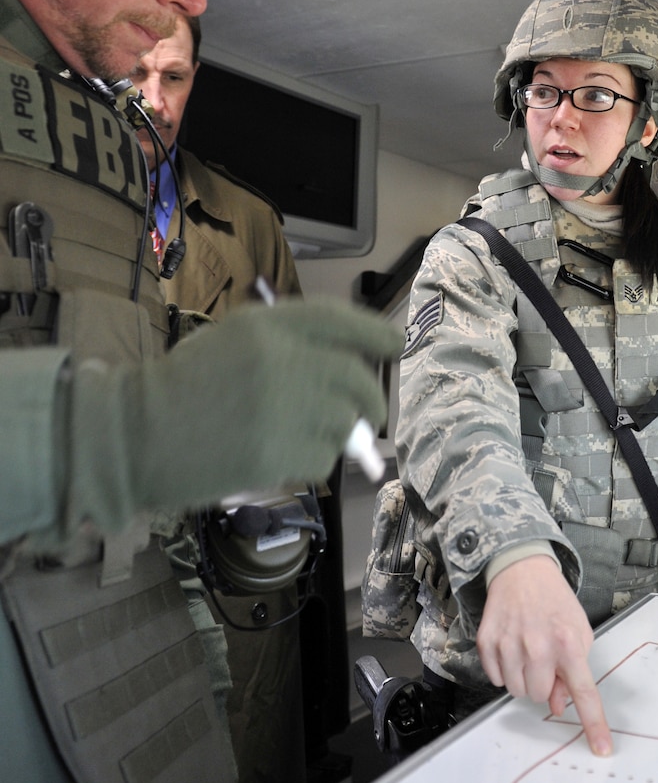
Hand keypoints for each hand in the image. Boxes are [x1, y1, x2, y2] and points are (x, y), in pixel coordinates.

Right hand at [67, 298, 401, 532]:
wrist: (136, 434)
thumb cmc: (186, 386)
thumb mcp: (234, 339)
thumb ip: (291, 343)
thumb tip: (353, 364)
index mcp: (266, 325)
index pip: (340, 321)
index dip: (375, 332)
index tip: (397, 344)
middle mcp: (281, 359)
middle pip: (357, 378)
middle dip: (371, 401)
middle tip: (370, 415)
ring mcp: (281, 408)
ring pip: (344, 423)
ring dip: (337, 434)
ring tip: (301, 435)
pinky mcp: (277, 453)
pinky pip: (322, 459)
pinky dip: (312, 461)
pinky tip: (280, 456)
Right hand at [477, 555, 611, 755]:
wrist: (522, 569)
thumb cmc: (554, 602)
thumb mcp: (577, 632)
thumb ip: (572, 672)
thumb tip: (560, 706)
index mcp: (568, 643)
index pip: (583, 693)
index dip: (593, 724)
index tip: (602, 749)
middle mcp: (538, 646)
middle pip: (539, 697)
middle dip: (542, 684)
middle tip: (543, 660)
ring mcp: (509, 644)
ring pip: (516, 690)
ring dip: (522, 678)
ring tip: (525, 650)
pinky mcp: (486, 641)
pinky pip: (494, 678)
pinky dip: (502, 669)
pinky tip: (509, 646)